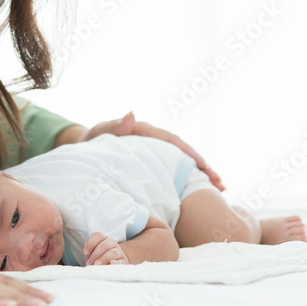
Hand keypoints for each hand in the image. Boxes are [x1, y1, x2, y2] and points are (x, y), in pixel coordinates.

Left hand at [82, 112, 224, 191]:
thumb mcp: (99, 133)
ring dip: (201, 173)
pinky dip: (189, 178)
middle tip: (220, 182)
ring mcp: (156, 152)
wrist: (86, 148)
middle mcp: (155, 140)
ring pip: (183, 162)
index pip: (172, 141)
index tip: (204, 166)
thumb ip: (113, 126)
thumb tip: (132, 114)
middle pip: (184, 152)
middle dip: (203, 166)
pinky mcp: (154, 162)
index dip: (190, 153)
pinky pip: (175, 169)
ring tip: (220, 188)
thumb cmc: (92, 141)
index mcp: (145, 131)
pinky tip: (201, 191)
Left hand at [83, 232, 128, 265]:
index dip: (91, 243)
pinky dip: (116, 263)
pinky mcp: (123, 261)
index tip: (86, 253)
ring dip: (103, 259)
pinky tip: (111, 264)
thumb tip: (85, 249)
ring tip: (97, 265)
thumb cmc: (99, 258)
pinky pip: (120, 261)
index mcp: (103, 239)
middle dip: (95, 255)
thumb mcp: (92, 253)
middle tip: (89, 264)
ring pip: (113, 252)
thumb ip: (87, 250)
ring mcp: (119, 252)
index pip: (98, 235)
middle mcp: (112, 243)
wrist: (113, 265)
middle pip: (104, 245)